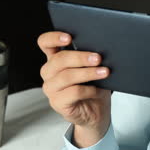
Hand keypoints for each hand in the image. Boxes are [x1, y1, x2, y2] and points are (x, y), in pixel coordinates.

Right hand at [38, 31, 111, 146]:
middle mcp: (49, 72)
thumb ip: (90, 58)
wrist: (96, 112)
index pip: (45, 43)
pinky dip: (88, 90)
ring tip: (104, 72)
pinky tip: (97, 90)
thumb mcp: (92, 69)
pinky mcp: (57, 102)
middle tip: (97, 58)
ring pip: (67, 76)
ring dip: (88, 73)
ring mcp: (51, 88)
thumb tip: (100, 48)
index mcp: (55, 59)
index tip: (69, 37)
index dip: (54, 38)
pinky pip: (73, 92)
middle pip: (59, 60)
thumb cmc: (94, 87)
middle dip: (80, 57)